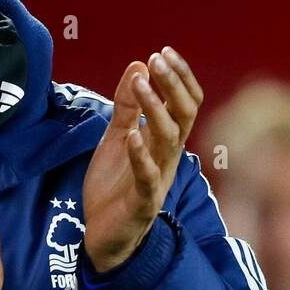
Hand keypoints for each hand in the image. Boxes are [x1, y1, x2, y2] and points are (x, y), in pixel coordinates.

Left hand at [83, 47, 203, 273]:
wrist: (104, 237)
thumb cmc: (115, 187)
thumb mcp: (116, 138)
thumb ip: (126, 106)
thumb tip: (137, 65)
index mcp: (165, 141)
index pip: (185, 103)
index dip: (180, 77)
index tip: (163, 52)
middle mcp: (168, 157)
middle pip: (184, 115)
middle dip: (172, 85)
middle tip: (157, 59)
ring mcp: (158, 178)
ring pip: (168, 139)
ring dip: (155, 109)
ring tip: (140, 83)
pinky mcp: (142, 201)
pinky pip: (147, 176)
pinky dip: (141, 154)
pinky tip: (132, 135)